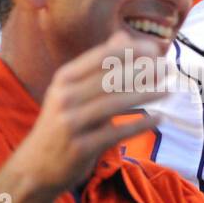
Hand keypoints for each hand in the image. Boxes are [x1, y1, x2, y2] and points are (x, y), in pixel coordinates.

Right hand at [12, 30, 164, 193]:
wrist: (35, 167)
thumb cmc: (61, 124)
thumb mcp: (72, 91)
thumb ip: (99, 66)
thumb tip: (123, 35)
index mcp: (64, 78)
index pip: (101, 56)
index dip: (131, 50)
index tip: (155, 48)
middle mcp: (65, 97)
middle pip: (110, 78)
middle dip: (142, 71)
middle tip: (167, 68)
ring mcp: (71, 123)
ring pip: (114, 103)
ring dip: (145, 94)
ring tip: (168, 90)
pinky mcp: (80, 148)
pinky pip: (116, 132)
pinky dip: (139, 125)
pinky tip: (158, 118)